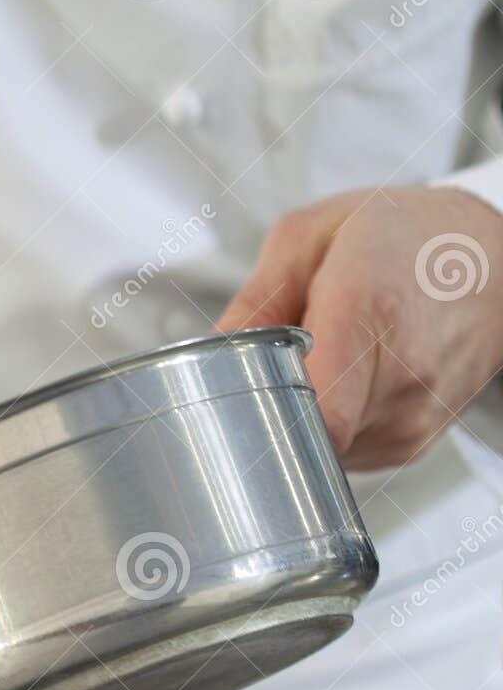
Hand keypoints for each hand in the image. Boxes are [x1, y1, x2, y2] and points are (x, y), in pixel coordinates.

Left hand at [217, 185, 502, 470]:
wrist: (492, 256)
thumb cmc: (403, 237)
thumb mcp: (310, 235)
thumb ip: (255, 298)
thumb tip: (213, 352)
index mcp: (367, 309)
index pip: (318, 411)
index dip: (264, 414)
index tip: (238, 393)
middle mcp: (403, 372)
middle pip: (307, 434)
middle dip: (269, 410)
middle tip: (264, 370)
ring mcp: (415, 414)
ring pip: (322, 451)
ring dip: (299, 418)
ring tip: (315, 365)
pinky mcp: (415, 440)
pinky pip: (347, 454)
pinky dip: (327, 428)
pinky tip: (340, 383)